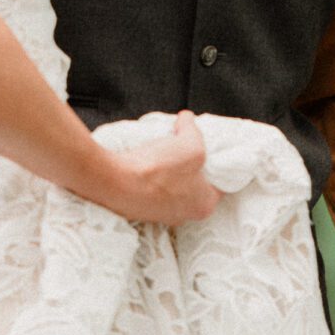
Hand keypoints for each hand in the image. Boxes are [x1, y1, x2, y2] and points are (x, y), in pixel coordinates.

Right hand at [102, 111, 221, 225]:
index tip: (207, 149)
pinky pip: (151, 190)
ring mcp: (160, 215)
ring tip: (160, 152)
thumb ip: (192, 129)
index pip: (218, 183)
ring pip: (171, 188)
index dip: (214, 162)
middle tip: (182, 148)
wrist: (116, 182)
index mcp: (204, 205)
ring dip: (167, 172)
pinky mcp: (140, 210)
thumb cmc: (159, 169)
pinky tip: (145, 163)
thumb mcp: (189, 143)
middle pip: (193, 185)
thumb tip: (187, 119)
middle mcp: (184, 216)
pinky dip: (150, 178)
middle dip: (189, 166)